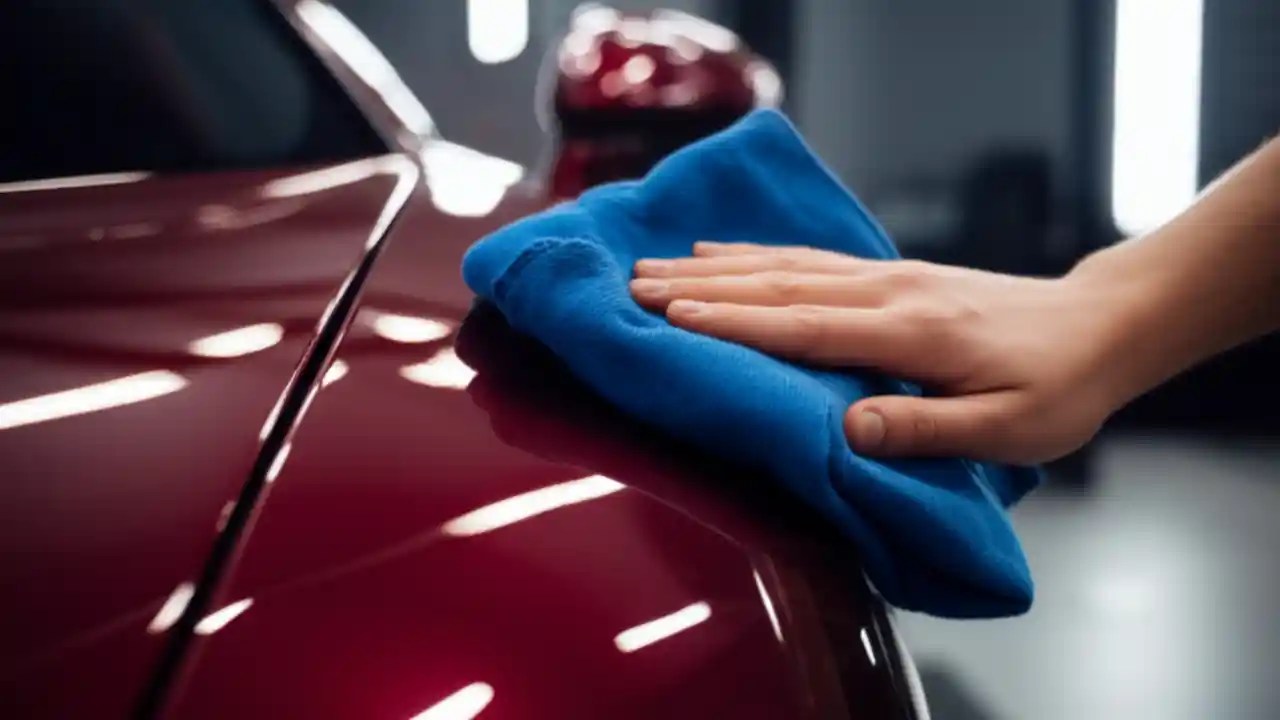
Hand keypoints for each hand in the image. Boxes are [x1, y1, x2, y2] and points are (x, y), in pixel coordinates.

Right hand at [630, 242, 1141, 463]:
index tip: (671, 316)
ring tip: (654, 265)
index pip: (805, 326)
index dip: (736, 323)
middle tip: (633, 286)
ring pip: (787, 264)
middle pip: (780, 284)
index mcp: (912, 333)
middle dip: (702, 286)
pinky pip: (811, 257)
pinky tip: (722, 250)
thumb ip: (927, 428)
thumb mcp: (1008, 428)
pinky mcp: (892, 274)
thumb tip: (847, 432)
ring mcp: (889, 277)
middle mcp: (890, 293)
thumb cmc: (1056, 387)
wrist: (1098, 325)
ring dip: (717, 266)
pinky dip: (758, 252)